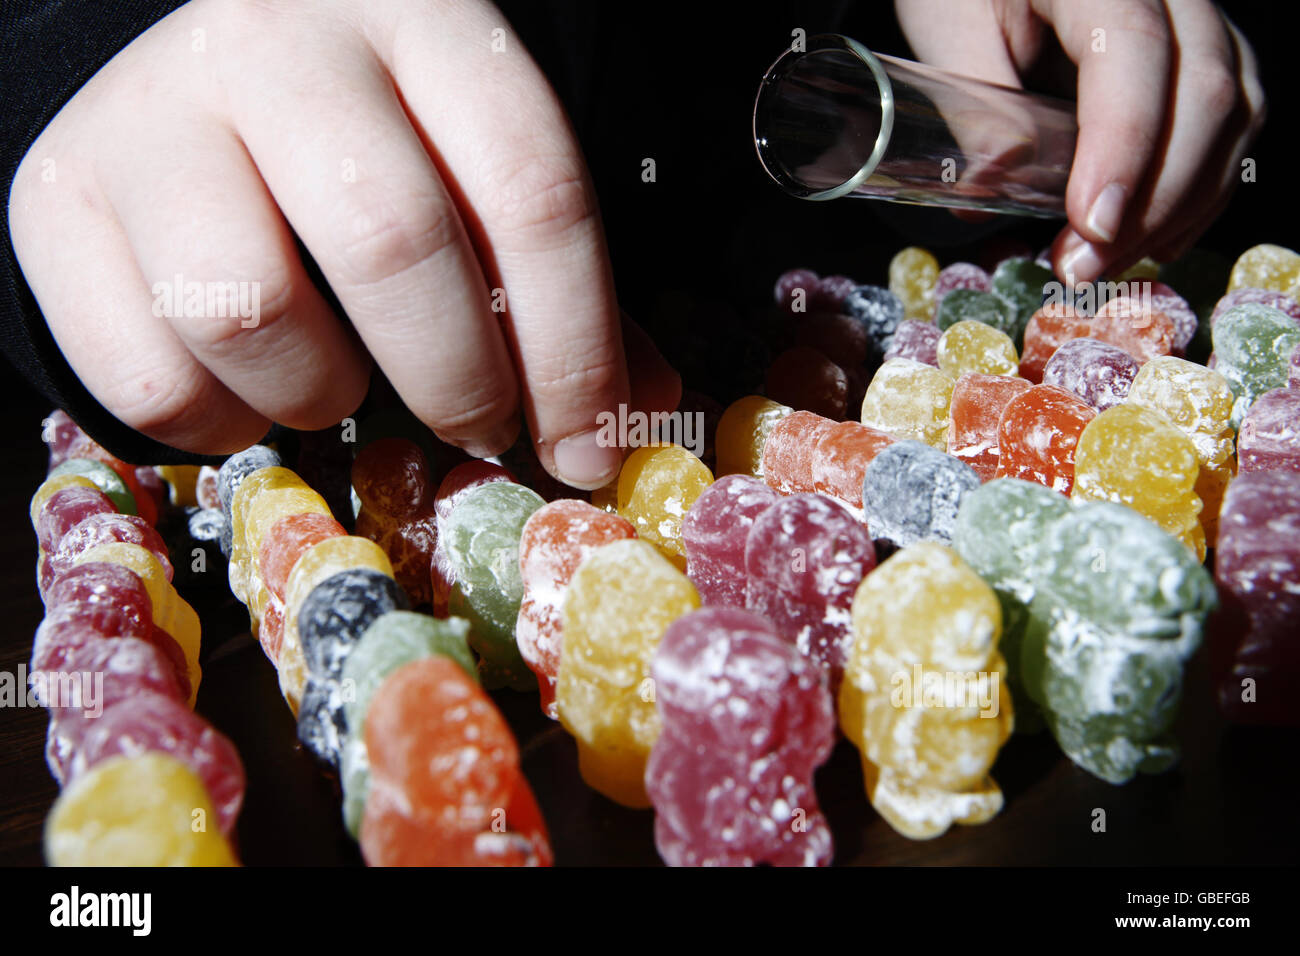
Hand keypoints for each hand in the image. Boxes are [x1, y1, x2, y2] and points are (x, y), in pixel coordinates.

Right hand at [9, 0, 678, 487]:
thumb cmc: (368, 147)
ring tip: (344, 387)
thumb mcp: (474, 177)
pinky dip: (218, 422)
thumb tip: (635, 416)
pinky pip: (145, 370)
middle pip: (390, 240)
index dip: (575, 345)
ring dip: (322, 393)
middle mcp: (277, 41)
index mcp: (421, 19)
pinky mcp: (57, 197)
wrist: (193, 93)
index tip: (587, 446)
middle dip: (456, 378)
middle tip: (477, 425)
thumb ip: (558, 290)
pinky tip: (254, 392)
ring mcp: (151, 113)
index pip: (529, 184)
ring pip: (246, 304)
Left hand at [895, 0, 1264, 281]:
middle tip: (1083, 267)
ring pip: (1232, 118)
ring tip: (1104, 265)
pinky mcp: (1208, 58)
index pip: (1135, 50)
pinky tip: (1147, 240)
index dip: (1123, 144)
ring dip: (1176, 210)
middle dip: (1151, 201)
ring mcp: (1200, 23)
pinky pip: (1232, 128)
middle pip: (1205, 93)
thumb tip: (990, 191)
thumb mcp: (949, 29)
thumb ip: (973, 106)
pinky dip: (1196, 196)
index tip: (1090, 224)